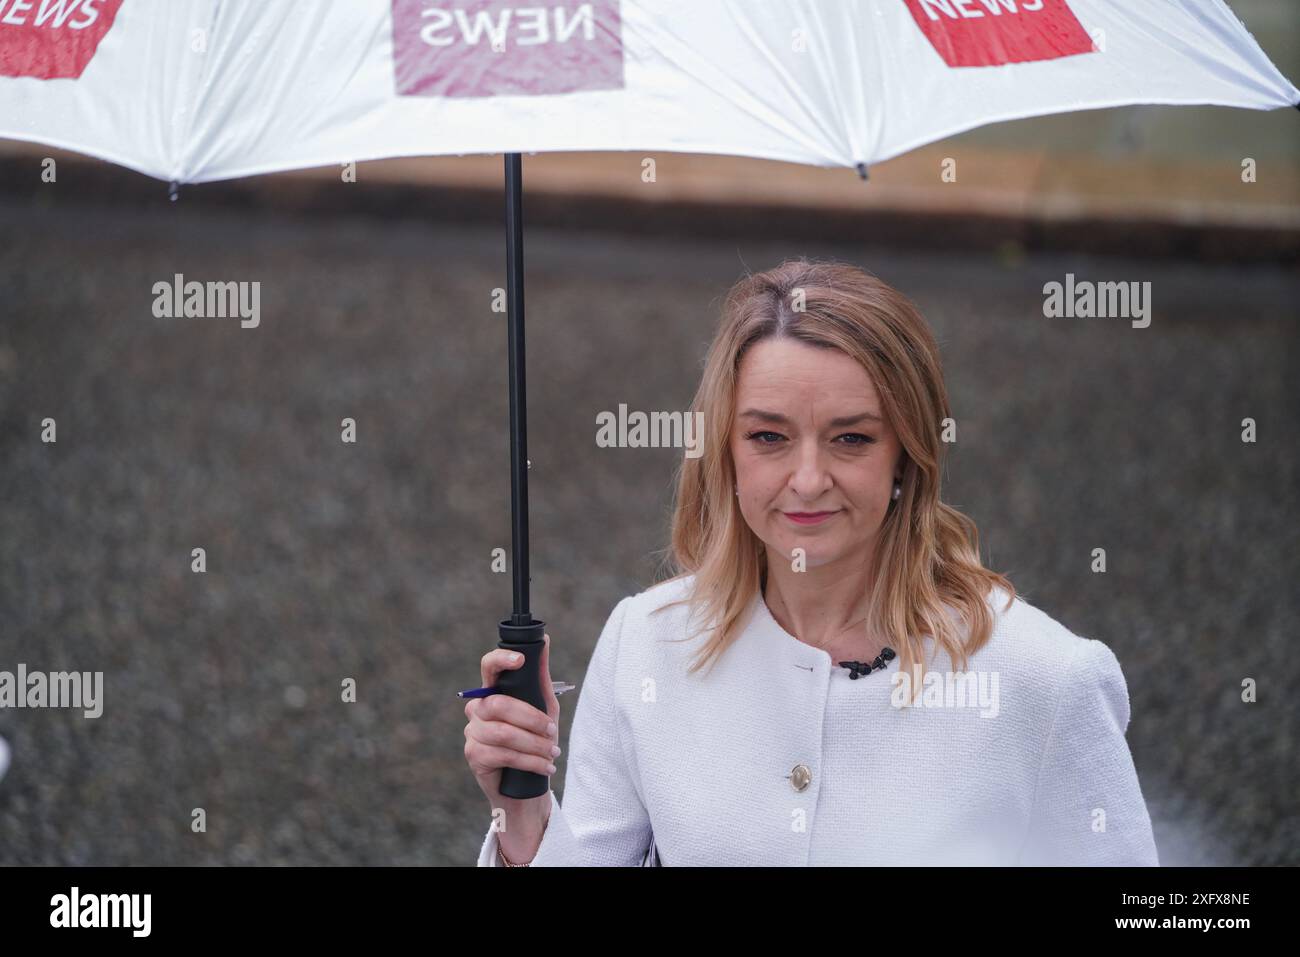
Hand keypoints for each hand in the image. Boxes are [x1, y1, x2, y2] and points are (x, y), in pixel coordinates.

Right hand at [464, 634, 559, 858]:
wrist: (526, 786)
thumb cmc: (534, 741)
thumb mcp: (544, 708)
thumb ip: (540, 678)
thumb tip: (544, 640)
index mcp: (494, 692)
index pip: (488, 667)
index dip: (500, 660)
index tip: (520, 659)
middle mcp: (478, 708)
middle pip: (500, 704)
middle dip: (532, 719)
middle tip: (552, 732)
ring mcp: (472, 731)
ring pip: (503, 732)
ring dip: (534, 745)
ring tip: (552, 753)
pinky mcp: (473, 755)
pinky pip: (502, 754)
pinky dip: (529, 761)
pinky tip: (544, 767)